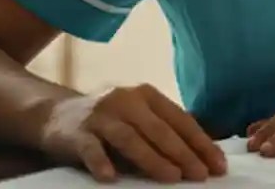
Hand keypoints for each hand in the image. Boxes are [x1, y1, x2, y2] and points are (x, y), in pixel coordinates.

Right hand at [39, 84, 226, 183]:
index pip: (181, 120)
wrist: (55, 116)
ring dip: (153, 159)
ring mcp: (101, 115)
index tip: (219, 164)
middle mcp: (126, 100)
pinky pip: (91, 149)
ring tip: (172, 177)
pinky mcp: (77, 132)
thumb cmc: (110, 123)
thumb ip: (163, 133)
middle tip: (201, 175)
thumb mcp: (139, 119)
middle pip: (160, 129)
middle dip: (184, 153)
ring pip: (131, 138)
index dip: (201, 143)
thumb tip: (201, 158)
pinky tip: (111, 177)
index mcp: (147, 95)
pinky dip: (101, 162)